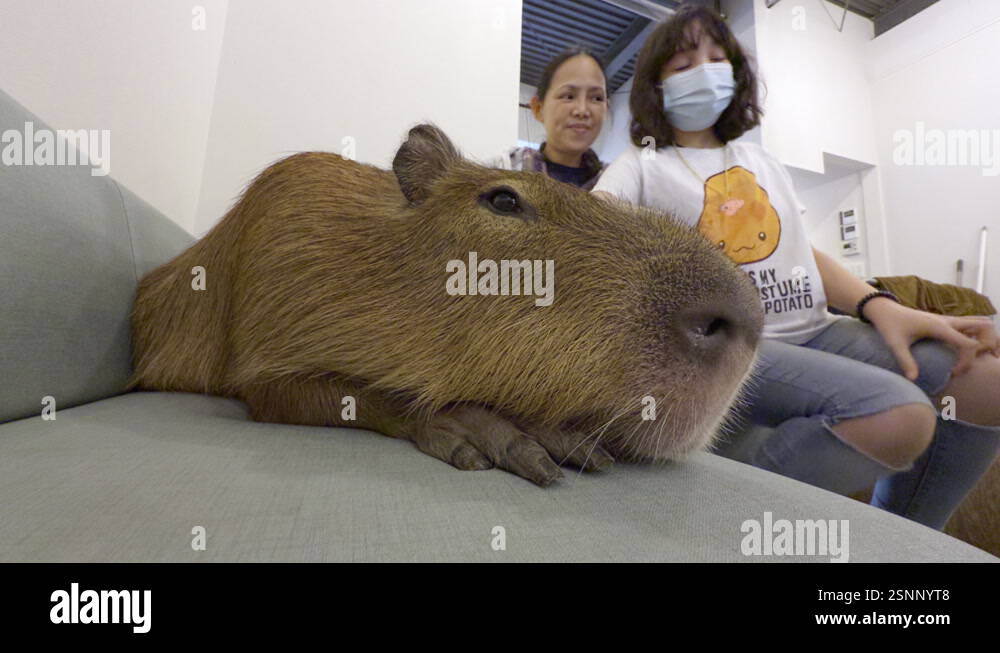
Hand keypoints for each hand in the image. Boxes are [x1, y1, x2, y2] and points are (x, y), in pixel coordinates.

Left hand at [864, 298, 998, 380]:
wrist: (885, 309)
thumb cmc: (889, 326)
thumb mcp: (895, 344)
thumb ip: (905, 361)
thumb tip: (913, 380)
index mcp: (940, 327)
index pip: (970, 344)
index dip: (968, 361)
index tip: (953, 373)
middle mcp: (949, 321)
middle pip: (986, 327)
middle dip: (990, 345)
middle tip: (980, 361)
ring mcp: (950, 320)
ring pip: (982, 323)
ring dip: (988, 338)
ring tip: (980, 356)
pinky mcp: (948, 321)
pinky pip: (973, 324)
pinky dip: (979, 335)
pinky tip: (970, 350)